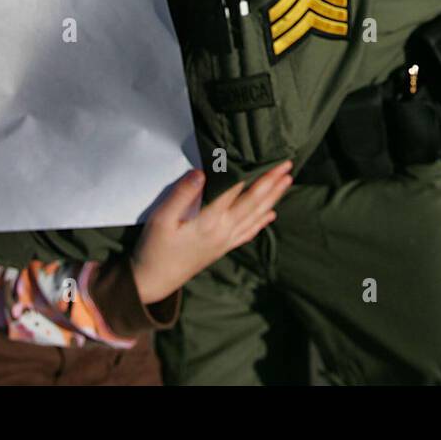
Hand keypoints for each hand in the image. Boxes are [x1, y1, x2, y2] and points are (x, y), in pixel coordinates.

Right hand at [130, 162, 294, 304]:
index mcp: (209, 221)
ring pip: (256, 216)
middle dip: (271, 182)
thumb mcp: (161, 219)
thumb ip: (181, 194)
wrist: (153, 282)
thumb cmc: (155, 248)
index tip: (265, 157)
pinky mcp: (223, 249)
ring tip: (286, 181)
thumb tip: (200, 172)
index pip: (235, 190)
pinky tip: (271, 214)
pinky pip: (248, 232)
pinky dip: (261, 221)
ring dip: (273, 197)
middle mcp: (223, 231)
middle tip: (287, 165)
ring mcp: (226, 241)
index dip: (251, 173)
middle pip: (253, 202)